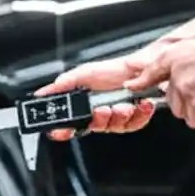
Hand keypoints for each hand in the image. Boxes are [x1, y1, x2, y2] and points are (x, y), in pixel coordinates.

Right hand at [32, 43, 165, 140]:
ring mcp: (116, 115)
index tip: (60, 130)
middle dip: (97, 119)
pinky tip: (142, 104)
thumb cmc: (117, 67)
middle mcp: (99, 110)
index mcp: (84, 102)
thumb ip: (66, 82)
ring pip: (112, 126)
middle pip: (91, 126)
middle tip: (102, 110)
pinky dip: (139, 115)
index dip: (63, 129)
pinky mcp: (135, 117)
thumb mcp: (86, 71)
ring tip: (125, 104)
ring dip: (118, 116)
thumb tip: (48, 89)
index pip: (69, 121)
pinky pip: (133, 125)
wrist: (146, 65)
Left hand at [125, 32, 194, 128]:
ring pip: (183, 113)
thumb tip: (171, 75)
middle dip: (192, 102)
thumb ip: (185, 63)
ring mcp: (185, 86)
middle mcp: (175, 70)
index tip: (130, 86)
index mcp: (176, 54)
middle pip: (172, 101)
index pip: (150, 71)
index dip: (140, 81)